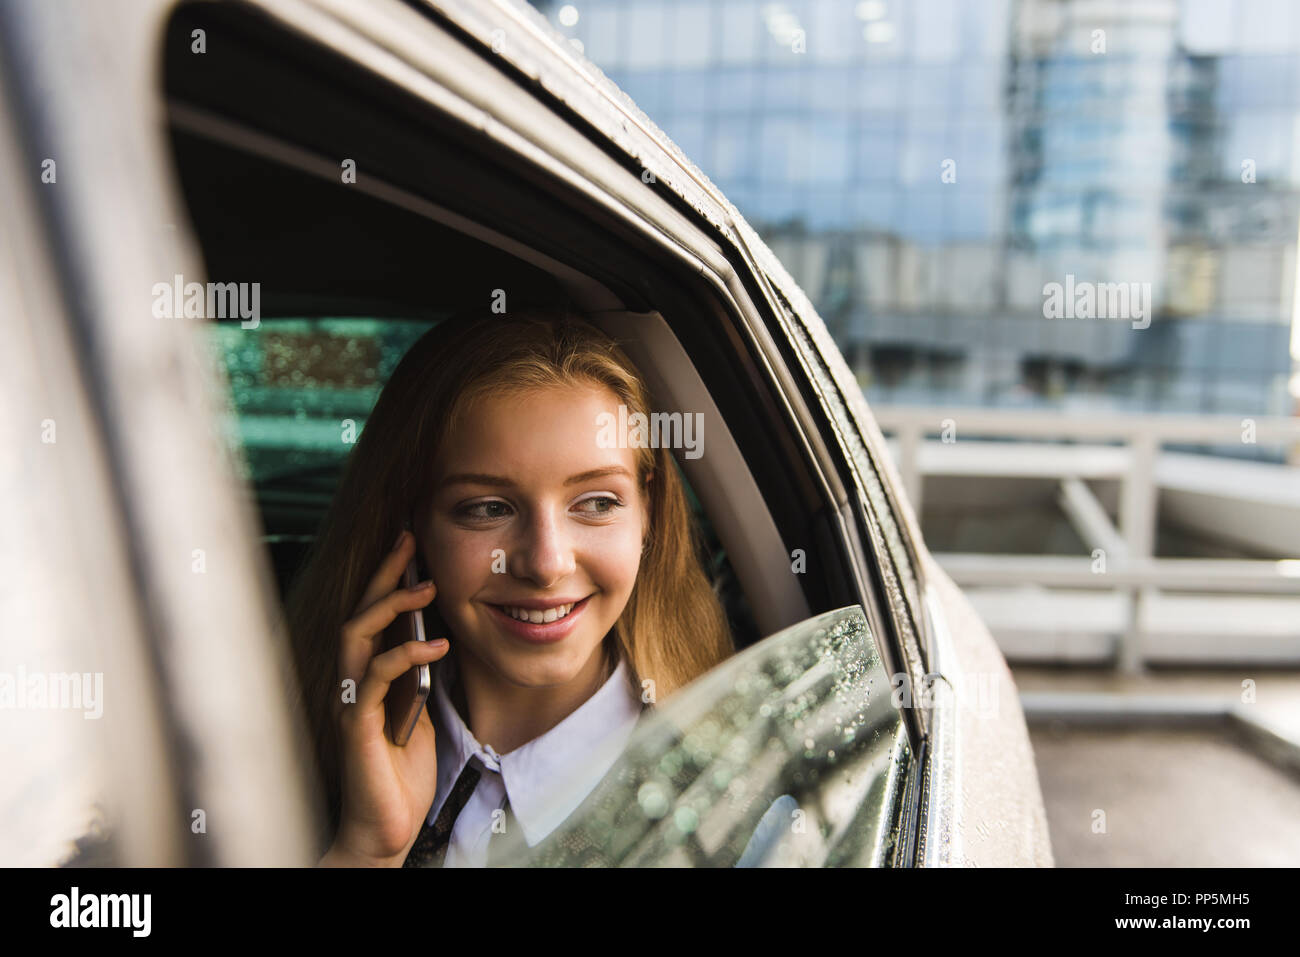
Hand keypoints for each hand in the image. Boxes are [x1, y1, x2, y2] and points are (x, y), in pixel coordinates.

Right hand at [321, 529, 447, 866]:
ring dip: (390, 608)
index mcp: (366, 675)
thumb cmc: (401, 772)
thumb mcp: (419, 712)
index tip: (410, 542)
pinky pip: (375, 680)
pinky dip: (405, 657)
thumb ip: (420, 676)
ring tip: (425, 587)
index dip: (388, 578)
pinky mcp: (357, 726)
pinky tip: (435, 645)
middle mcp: (350, 682)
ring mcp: (350, 702)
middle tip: (409, 541)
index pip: (372, 615)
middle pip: (359, 613)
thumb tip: (439, 635)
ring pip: (357, 637)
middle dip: (385, 575)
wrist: (385, 827)